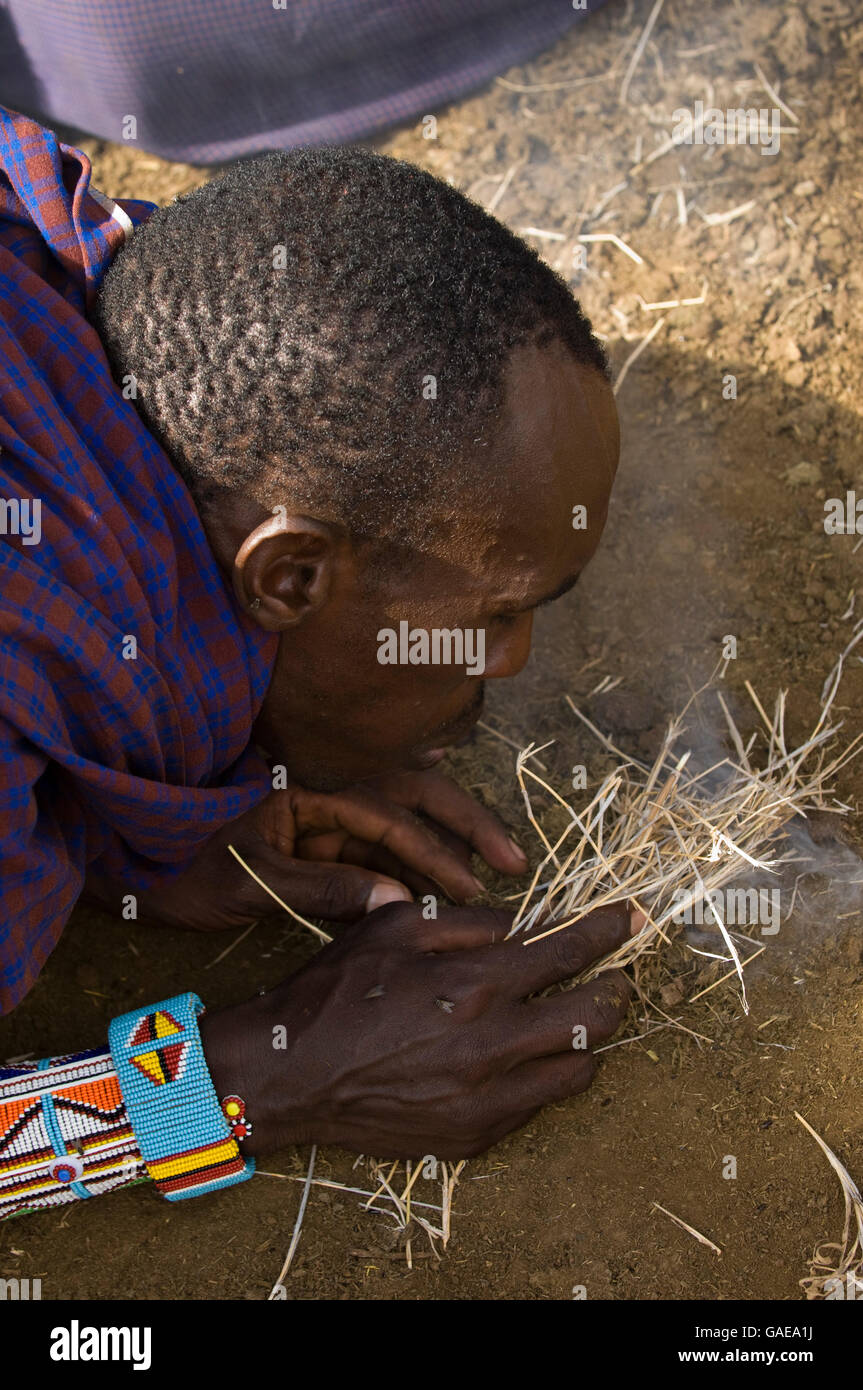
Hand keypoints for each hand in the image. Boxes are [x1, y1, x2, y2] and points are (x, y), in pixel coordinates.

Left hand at [86, 770, 527, 929]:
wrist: (129, 869)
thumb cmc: (181, 867)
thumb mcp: (252, 881)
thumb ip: (326, 890)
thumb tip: (401, 904)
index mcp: (308, 793)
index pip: (389, 815)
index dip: (435, 849)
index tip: (473, 883)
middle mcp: (323, 798)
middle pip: (412, 797)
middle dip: (465, 824)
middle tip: (513, 859)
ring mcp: (321, 823)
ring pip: (400, 828)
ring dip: (445, 850)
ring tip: (489, 879)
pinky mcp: (316, 850)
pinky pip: (375, 856)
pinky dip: (411, 872)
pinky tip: (442, 891)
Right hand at [199, 901, 635, 1159]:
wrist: (288, 1074)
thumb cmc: (336, 992)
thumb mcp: (395, 926)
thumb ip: (469, 921)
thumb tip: (522, 924)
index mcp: (474, 983)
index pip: (569, 951)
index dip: (608, 930)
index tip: (629, 918)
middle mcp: (491, 1045)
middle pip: (596, 1016)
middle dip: (615, 987)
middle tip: (611, 975)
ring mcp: (485, 1099)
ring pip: (579, 1068)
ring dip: (586, 1038)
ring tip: (570, 1019)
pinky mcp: (473, 1135)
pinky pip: (538, 1105)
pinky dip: (544, 1076)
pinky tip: (522, 1057)